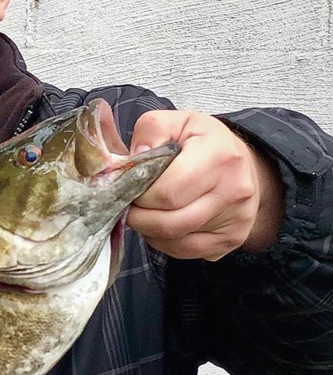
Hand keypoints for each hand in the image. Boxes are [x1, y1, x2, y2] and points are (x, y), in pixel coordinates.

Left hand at [127, 111, 283, 260]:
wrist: (243, 162)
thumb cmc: (203, 142)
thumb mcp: (177, 122)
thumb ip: (150, 131)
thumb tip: (134, 159)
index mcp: (219, 157)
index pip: (165, 193)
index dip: (138, 195)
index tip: (129, 188)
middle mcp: (234, 191)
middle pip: (169, 223)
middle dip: (139, 217)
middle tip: (130, 205)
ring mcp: (237, 220)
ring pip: (175, 242)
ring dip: (149, 231)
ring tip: (145, 212)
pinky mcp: (233, 239)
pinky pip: (186, 252)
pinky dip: (165, 243)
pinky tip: (161, 225)